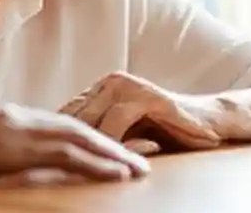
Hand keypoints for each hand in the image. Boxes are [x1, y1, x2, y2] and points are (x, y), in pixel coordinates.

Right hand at [0, 104, 149, 186]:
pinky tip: (116, 172)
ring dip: (114, 153)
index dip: (96, 137)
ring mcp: (13, 129)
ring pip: (78, 138)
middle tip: (150, 156)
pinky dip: (94, 161)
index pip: (63, 126)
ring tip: (142, 168)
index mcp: (7, 118)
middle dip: (116, 143)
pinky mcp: (7, 145)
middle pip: (80, 128)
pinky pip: (62, 154)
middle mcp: (16, 118)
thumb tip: (9, 172)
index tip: (121, 149)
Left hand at [60, 72, 223, 153]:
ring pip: (92, 117)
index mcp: (99, 91)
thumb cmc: (164, 134)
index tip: (42, 159)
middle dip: (65, 142)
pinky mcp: (147, 95)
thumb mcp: (125, 135)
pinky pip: (118, 118)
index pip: (66, 114)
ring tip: (74, 167)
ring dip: (85, 145)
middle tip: (51, 166)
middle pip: (74, 116)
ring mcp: (128, 86)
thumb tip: (62, 156)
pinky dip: (110, 140)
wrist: (208, 125)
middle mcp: (109, 84)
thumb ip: (99, 136)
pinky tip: (104, 159)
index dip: (55, 137)